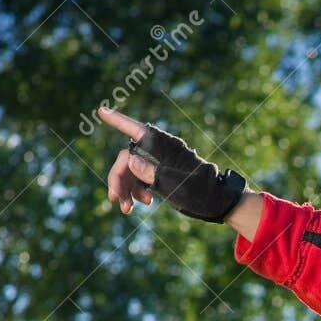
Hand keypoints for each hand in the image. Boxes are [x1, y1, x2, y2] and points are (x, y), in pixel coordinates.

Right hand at [96, 106, 257, 229]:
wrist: (218, 203)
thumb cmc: (202, 192)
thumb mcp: (178, 185)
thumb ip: (154, 174)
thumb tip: (131, 161)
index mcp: (164, 146)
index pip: (137, 130)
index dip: (118, 120)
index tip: (101, 110)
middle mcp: (158, 152)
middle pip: (128, 158)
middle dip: (119, 179)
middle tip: (115, 200)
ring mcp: (158, 163)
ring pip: (131, 172)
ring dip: (125, 189)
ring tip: (127, 210)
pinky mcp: (160, 175)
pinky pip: (139, 180)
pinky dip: (136, 192)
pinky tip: (142, 204)